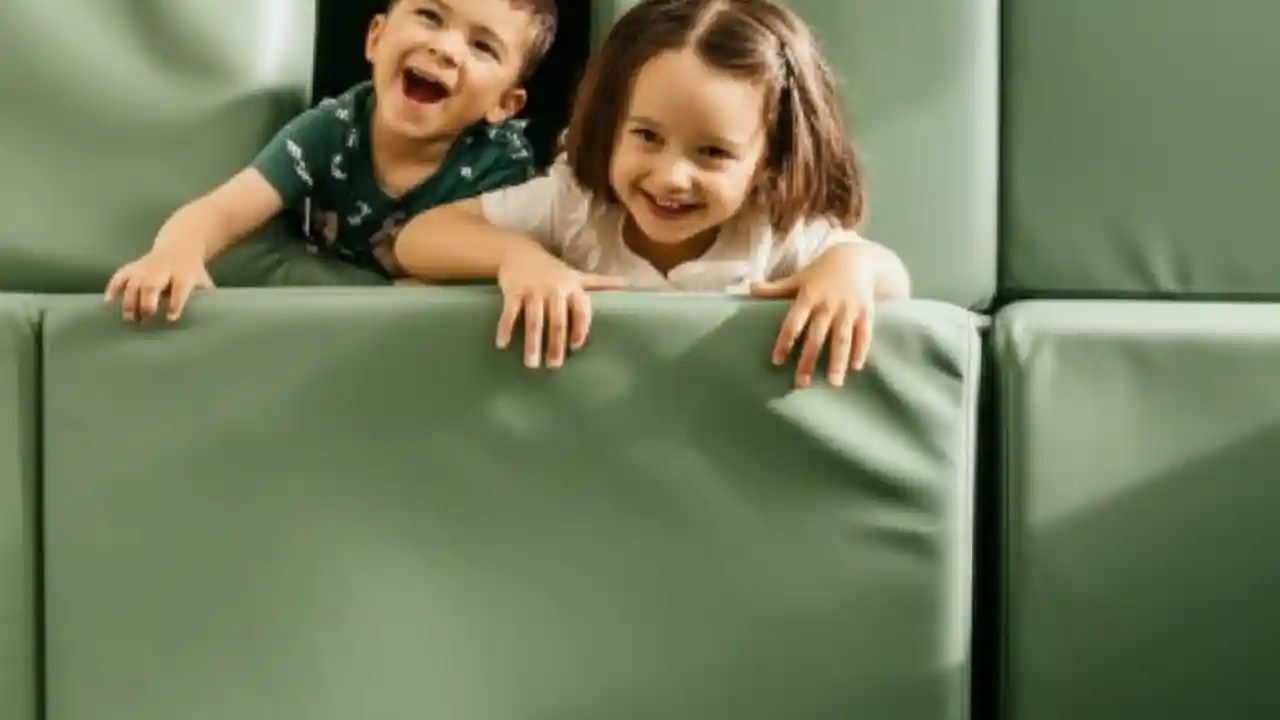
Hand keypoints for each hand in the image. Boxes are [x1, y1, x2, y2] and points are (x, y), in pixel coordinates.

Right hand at [104, 246, 213, 321]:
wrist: (181, 246)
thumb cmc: (193, 273)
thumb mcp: (204, 283)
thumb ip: (207, 301)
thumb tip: (214, 324)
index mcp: (184, 274)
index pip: (180, 288)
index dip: (176, 302)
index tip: (171, 317)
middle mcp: (162, 270)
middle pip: (152, 284)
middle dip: (148, 301)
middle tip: (147, 317)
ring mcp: (146, 268)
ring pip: (134, 282)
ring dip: (130, 301)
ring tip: (130, 319)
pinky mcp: (133, 267)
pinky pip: (119, 276)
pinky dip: (113, 287)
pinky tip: (108, 302)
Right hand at [496, 245, 625, 368]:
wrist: (519, 251)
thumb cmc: (553, 270)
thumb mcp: (577, 275)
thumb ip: (600, 284)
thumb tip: (628, 284)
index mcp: (572, 287)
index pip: (581, 310)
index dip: (580, 328)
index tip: (576, 347)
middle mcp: (554, 288)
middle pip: (557, 320)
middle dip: (556, 344)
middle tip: (554, 366)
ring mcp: (533, 289)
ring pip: (534, 320)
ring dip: (532, 343)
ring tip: (531, 364)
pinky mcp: (513, 290)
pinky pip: (509, 312)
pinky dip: (506, 328)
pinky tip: (503, 345)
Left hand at [751, 243, 878, 387]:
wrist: (857, 257)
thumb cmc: (821, 272)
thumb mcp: (798, 278)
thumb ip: (775, 288)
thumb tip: (749, 289)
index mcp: (808, 296)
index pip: (793, 323)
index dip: (784, 342)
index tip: (776, 362)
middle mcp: (828, 304)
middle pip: (817, 336)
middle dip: (809, 360)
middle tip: (801, 384)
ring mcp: (848, 309)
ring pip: (842, 338)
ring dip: (838, 362)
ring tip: (833, 384)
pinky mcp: (866, 312)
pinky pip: (864, 334)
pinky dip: (861, 350)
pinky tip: (855, 368)